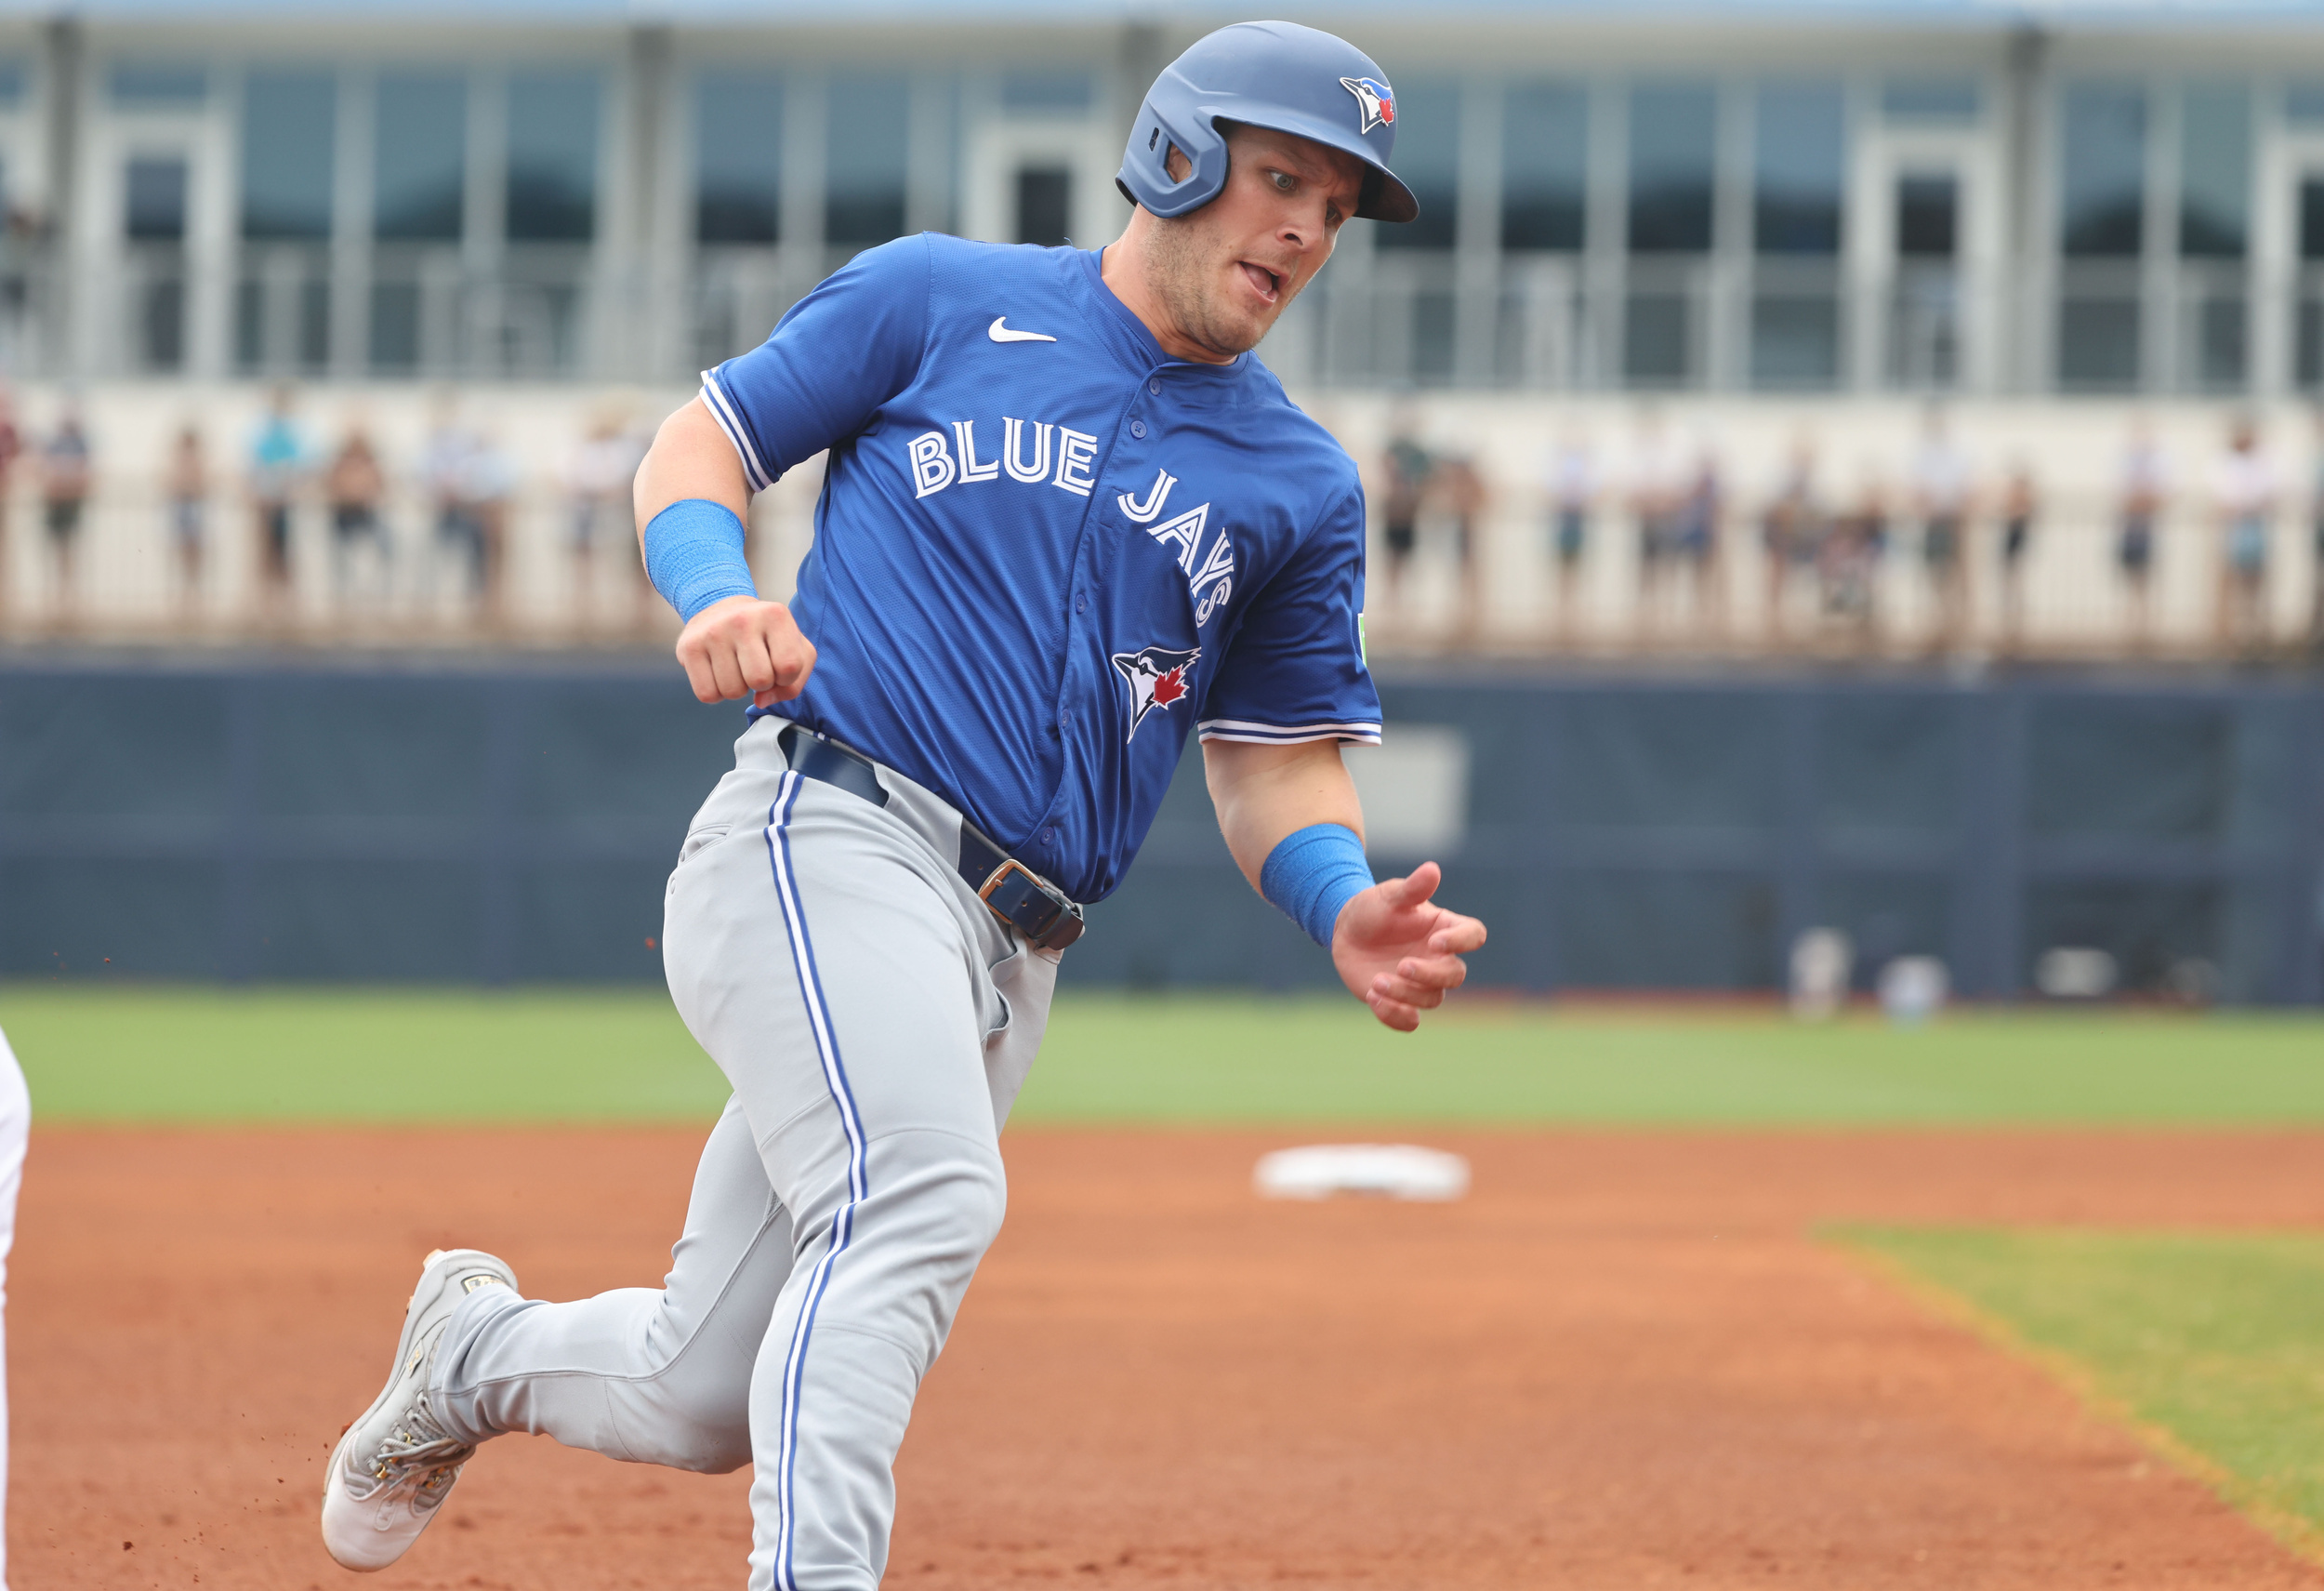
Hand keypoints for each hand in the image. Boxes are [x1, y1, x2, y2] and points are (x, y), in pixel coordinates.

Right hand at [675, 595, 815, 707]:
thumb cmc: (764, 635)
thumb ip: (794, 682)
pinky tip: (718, 672)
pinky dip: (715, 693)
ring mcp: (713, 631)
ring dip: (737, 688)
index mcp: (775, 615)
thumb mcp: (794, 648)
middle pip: (759, 681)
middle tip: (754, 667)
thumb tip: (761, 701)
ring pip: (732, 692)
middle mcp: (743, 619)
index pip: (789, 667)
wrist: (721, 608)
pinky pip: (707, 694)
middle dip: (760, 684)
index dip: (785, 678)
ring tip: (735, 666)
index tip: (776, 665)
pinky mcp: (689, 646)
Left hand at [1330, 862, 1487, 1032]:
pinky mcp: (1402, 1002)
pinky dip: (1395, 1015)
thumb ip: (1412, 888)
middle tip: (1402, 965)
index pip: (1473, 935)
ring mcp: (1422, 983)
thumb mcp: (1389, 895)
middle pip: (1455, 975)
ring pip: (1432, 999)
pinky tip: (1372, 999)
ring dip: (1405, 994)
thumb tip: (1432, 869)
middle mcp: (1439, 958)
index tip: (1434, 941)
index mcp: (1445, 928)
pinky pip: (1410, 1021)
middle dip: (1431, 974)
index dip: (1461, 942)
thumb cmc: (1374, 908)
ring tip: (1376, 982)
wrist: (1347, 931)